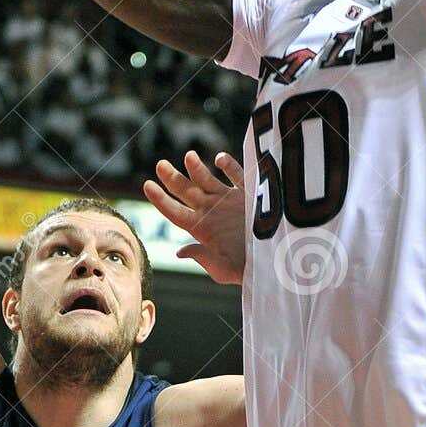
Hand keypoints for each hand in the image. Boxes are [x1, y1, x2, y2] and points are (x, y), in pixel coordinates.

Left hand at [144, 150, 247, 284]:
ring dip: (196, 168)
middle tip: (160, 165)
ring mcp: (229, 200)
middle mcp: (211, 211)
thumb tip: (180, 251)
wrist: (278, 261)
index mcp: (201, 229)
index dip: (160, 199)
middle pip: (185, 191)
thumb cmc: (247, 269)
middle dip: (172, 178)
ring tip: (189, 157)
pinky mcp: (249, 194)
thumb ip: (202, 257)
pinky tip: (220, 159)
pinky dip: (229, 165)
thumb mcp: (222, 268)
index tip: (147, 185)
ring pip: (207, 179)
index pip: (174, 212)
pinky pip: (236, 175)